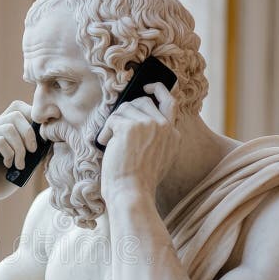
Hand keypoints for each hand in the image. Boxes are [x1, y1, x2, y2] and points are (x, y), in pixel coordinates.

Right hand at [0, 100, 39, 208]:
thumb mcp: (22, 166)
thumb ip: (33, 152)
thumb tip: (49, 138)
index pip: (18, 108)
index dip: (34, 119)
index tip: (41, 140)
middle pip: (15, 114)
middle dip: (30, 133)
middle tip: (32, 153)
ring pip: (8, 127)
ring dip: (20, 148)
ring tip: (20, 165)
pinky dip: (10, 153)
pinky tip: (8, 166)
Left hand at [97, 82, 180, 199]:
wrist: (132, 193)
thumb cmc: (138, 181)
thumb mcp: (156, 158)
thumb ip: (155, 137)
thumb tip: (136, 116)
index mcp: (173, 135)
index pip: (168, 103)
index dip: (158, 90)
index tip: (148, 86)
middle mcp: (165, 127)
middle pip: (142, 101)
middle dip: (125, 111)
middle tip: (115, 127)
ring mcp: (149, 125)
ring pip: (125, 108)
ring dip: (113, 124)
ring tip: (110, 143)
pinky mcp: (131, 127)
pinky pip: (113, 118)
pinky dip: (105, 132)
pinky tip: (105, 144)